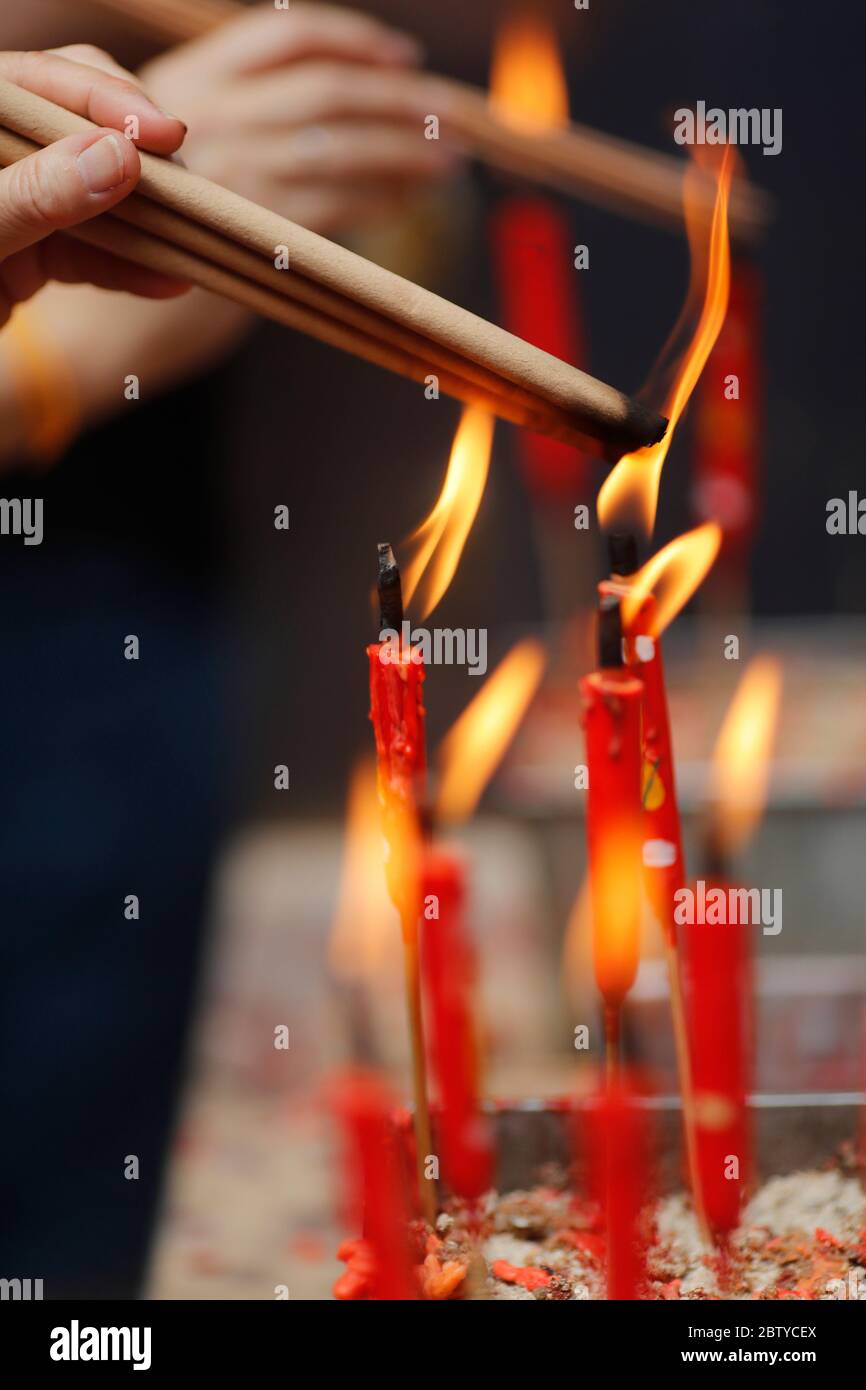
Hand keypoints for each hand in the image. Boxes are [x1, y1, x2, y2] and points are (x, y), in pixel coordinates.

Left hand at [0, 45, 187, 325]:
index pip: (41, 84)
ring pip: (97, 197)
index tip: (165, 134)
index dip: (108, 101)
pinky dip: (131, 270)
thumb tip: (116, 159)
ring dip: (148, 224)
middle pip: (81, 133)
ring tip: (194, 242)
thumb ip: (35, 196)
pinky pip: (92, 253)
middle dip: (138, 163)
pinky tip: (169, 281)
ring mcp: (14, 204)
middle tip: (187, 191)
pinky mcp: (30, 256)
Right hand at [141, 3, 456, 234]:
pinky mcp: (249, 225)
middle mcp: (206, 115)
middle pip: (326, 88)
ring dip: (404, 149)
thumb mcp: (173, 164)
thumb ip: (239, 133)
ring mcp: (227, 169)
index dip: (352, 40)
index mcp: (188, 82)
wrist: (103, 321)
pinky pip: (335, 198)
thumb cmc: (144, 246)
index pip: (284, 35)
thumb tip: (333, 131)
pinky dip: (380, 194)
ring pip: (338, 142)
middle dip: (399, 99)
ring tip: (448, 159)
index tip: (402, 58)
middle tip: (451, 115)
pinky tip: (409, 197)